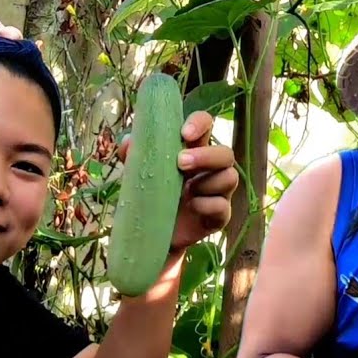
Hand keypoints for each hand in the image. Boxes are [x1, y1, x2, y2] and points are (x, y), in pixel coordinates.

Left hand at [118, 110, 238, 250]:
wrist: (151, 234)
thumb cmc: (150, 196)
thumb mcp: (139, 173)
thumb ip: (134, 156)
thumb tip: (128, 141)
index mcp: (193, 151)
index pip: (206, 126)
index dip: (200, 123)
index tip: (184, 133)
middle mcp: (210, 169)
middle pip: (226, 153)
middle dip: (206, 156)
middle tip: (180, 163)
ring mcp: (217, 193)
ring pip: (230, 177)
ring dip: (207, 182)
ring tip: (186, 191)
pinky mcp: (218, 216)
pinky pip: (223, 205)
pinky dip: (208, 204)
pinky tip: (192, 207)